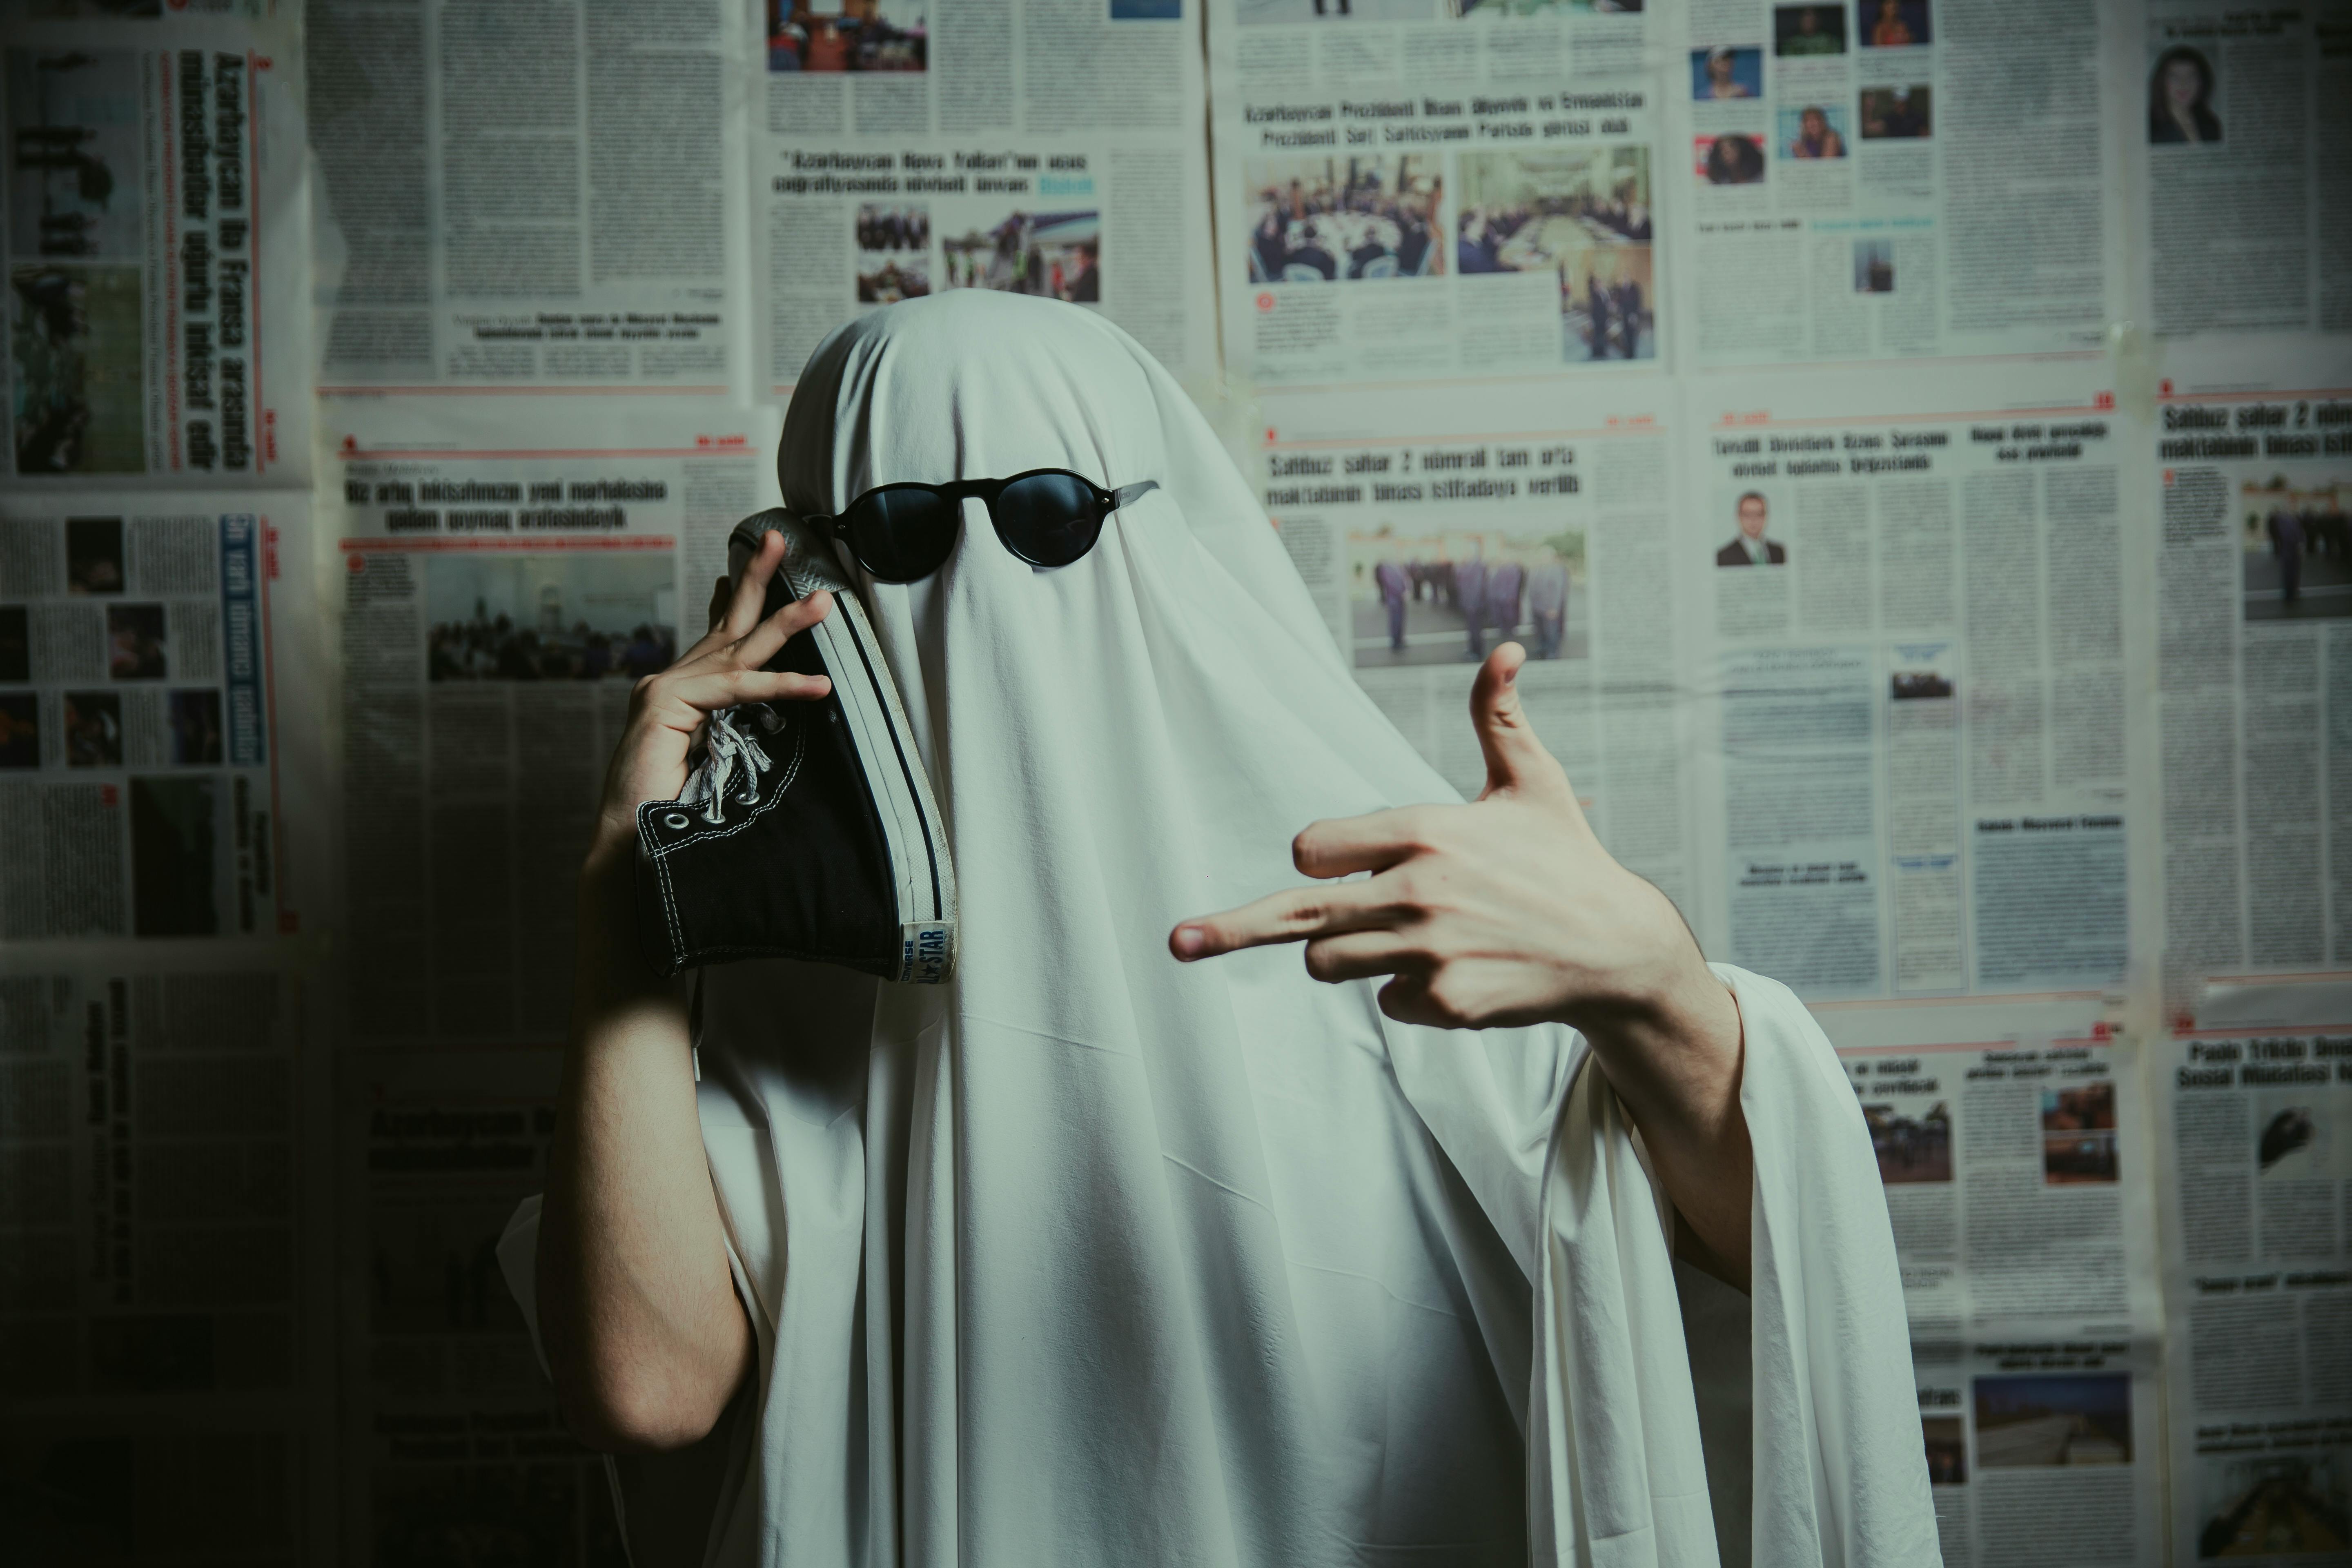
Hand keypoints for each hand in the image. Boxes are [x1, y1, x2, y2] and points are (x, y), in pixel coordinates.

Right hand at [587, 531, 832, 864]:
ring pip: (738, 649)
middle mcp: (669, 681)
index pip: (715, 637)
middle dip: (755, 576)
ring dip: (786, 622)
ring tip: (824, 603)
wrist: (631, 841)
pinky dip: (781, 685)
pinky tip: (817, 683)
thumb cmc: (671, 807)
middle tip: (780, 538)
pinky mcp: (666, 705)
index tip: (755, 563)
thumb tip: (764, 714)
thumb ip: (730, 726)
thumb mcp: (712, 756)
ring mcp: (664, 689)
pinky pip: (737, 689)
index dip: (733, 596)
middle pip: (724, 622)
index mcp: (681, 692)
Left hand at [1170, 642, 1720, 1043]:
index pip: (1312, 847)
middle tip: (1180, 938)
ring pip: (1330, 965)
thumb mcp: (1532, 782)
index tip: (1328, 862)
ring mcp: (1430, 952)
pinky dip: (1409, 994)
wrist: (1618, 949)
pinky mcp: (1448, 1003)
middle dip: (1240, 925)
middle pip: (1299, 915)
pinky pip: (1387, 1003)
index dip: (1316, 856)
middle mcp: (1419, 891)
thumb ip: (1499, 718)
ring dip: (1352, 956)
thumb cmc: (1565, 860)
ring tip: (1415, 938)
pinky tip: (1460, 972)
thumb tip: (1503, 650)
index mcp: (1424, 831)